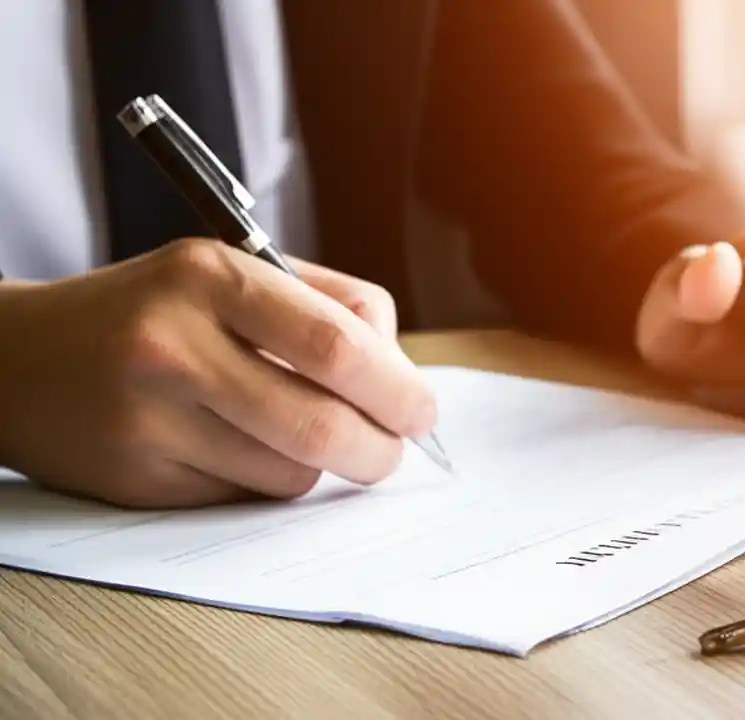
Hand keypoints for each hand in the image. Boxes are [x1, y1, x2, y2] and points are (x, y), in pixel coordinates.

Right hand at [0, 239, 435, 507]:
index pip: (337, 344)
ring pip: (290, 475)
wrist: (19, 358)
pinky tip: (238, 450)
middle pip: (322, 426)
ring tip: (300, 434)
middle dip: (380, 449)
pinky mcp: (137, 480)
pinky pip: (244, 499)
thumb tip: (401, 370)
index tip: (422, 409)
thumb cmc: (152, 310)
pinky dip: (266, 483)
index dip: (397, 387)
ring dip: (321, 467)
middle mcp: (174, 346)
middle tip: (392, 447)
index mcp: (210, 276)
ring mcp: (149, 419)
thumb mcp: (231, 270)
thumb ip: (327, 305)